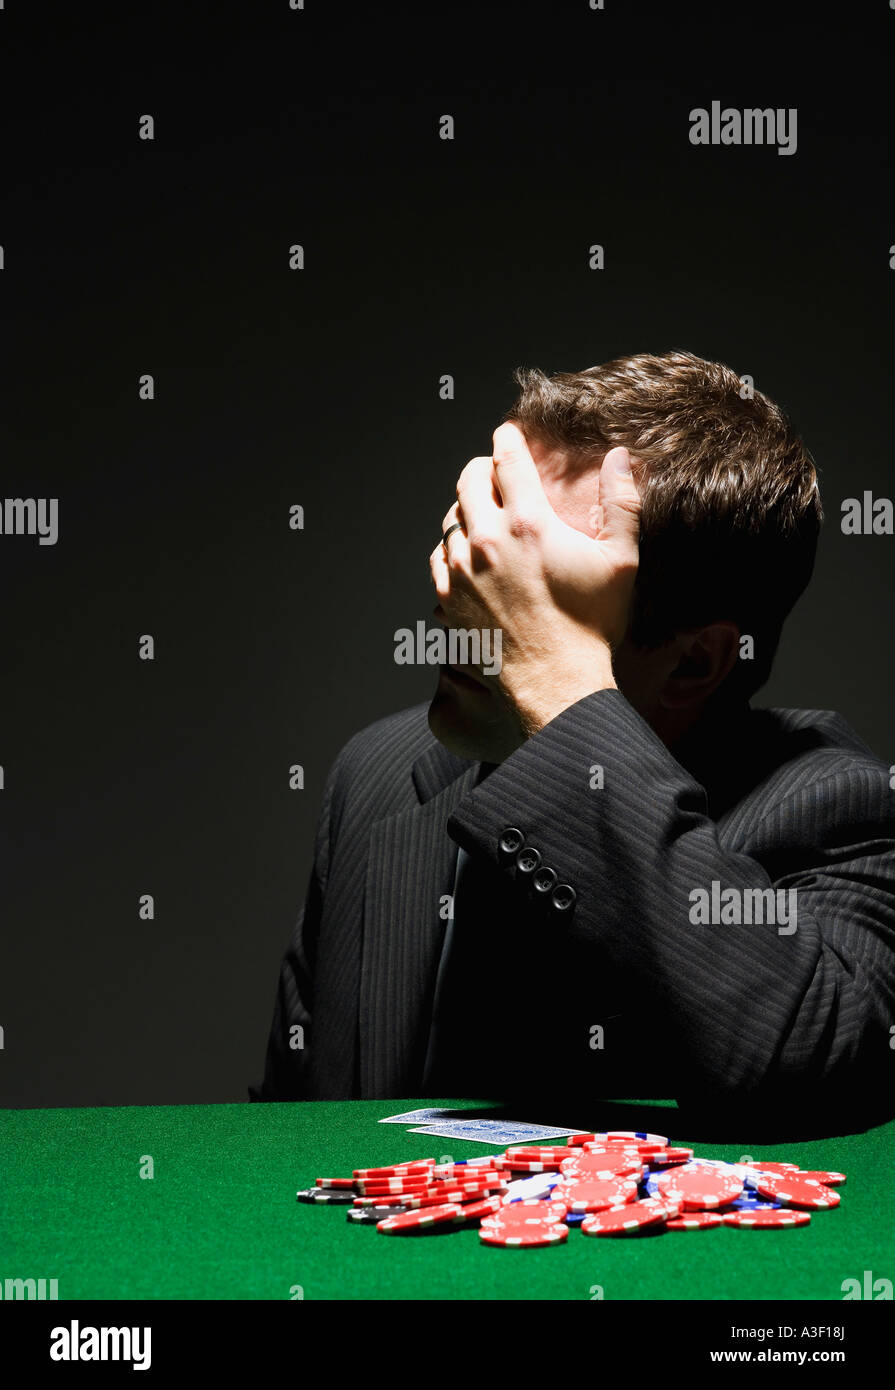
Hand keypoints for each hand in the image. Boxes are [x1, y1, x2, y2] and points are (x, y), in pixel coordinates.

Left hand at [429, 422, 641, 736]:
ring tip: (481, 511)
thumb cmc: (591, 626)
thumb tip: (620, 457)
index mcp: (528, 524)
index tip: (508, 433)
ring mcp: (463, 571)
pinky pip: (438, 557)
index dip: (508, 438)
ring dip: (465, 508)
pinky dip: (450, 547)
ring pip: (450, 519)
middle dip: (481, 468)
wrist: (555, 686)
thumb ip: (621, 503)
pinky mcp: (449, 599)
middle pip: (468, 481)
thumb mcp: (620, 562)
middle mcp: (487, 541)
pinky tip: (465, 552)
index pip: (507, 459)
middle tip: (492, 469)